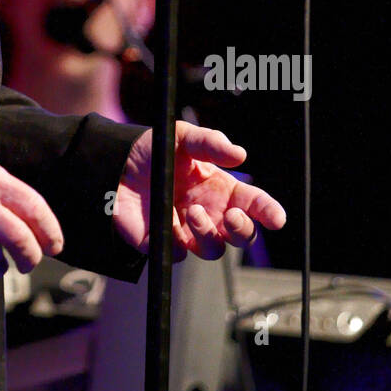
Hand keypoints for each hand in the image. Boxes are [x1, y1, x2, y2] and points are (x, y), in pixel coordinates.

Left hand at [114, 121, 286, 261]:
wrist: (115, 164)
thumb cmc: (154, 151)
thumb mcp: (182, 137)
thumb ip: (210, 142)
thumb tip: (239, 155)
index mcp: (221, 189)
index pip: (254, 205)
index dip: (268, 212)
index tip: (276, 218)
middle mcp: (210, 213)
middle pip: (240, 236)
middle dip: (243, 230)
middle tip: (230, 216)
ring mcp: (188, 231)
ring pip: (214, 250)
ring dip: (208, 235)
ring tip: (191, 212)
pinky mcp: (163, 242)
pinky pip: (179, 254)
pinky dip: (177, 240)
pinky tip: (167, 220)